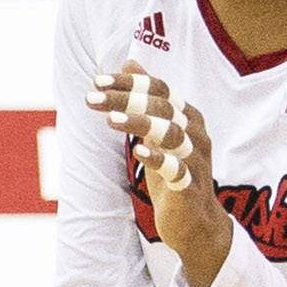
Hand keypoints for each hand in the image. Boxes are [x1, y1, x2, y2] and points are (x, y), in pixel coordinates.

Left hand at [87, 60, 233, 286]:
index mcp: (188, 116)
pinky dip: (158, 159)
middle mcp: (195, 133)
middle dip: (125, 99)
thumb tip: (130, 62)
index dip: (130, 82)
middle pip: (161, 106)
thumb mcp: (158, 131)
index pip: (159, 89)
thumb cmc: (175, 172)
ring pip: (171, 133)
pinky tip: (138, 152)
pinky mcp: (190, 187)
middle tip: (91, 98)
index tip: (97, 81)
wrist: (196, 224)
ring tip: (110, 121)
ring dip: (140, 124)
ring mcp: (195, 160)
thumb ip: (147, 98)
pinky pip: (177, 169)